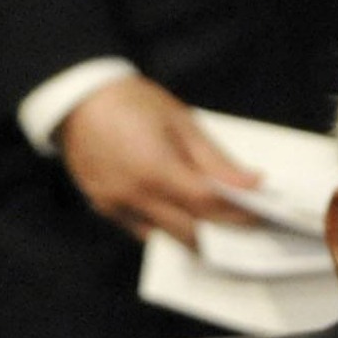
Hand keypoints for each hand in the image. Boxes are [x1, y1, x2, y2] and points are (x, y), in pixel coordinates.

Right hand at [58, 75, 260, 246]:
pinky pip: (144, 232)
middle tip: (246, 230)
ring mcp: (117, 208)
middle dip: (222, 236)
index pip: (208, 206)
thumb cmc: (131, 101)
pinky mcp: (105, 211)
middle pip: (191, 233)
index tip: (261, 214)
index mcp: (157, 170)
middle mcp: (136, 197)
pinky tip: (183, 220)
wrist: (75, 98)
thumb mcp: (180, 120)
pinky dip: (168, 229)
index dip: (239, 214)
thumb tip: (249, 183)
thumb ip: (215, 159)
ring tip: (220, 229)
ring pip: (168, 239)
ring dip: (196, 238)